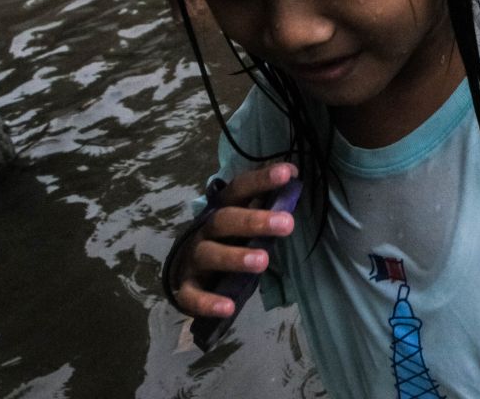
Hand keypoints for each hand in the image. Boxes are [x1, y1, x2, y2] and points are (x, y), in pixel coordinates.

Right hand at [171, 162, 297, 318]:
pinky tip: (228, 307)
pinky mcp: (185, 289)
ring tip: (263, 261)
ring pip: (210, 254)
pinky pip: (192, 296)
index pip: (239, 189)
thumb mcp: (242, 222)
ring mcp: (193, 260)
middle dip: (255, 221)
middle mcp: (204, 231)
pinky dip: (208, 302)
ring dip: (236, 257)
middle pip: (225, 220)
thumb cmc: (225, 241)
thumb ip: (265, 206)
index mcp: (221, 210)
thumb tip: (296, 179)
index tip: (289, 173)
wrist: (183, 273)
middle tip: (287, 223)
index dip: (261, 180)